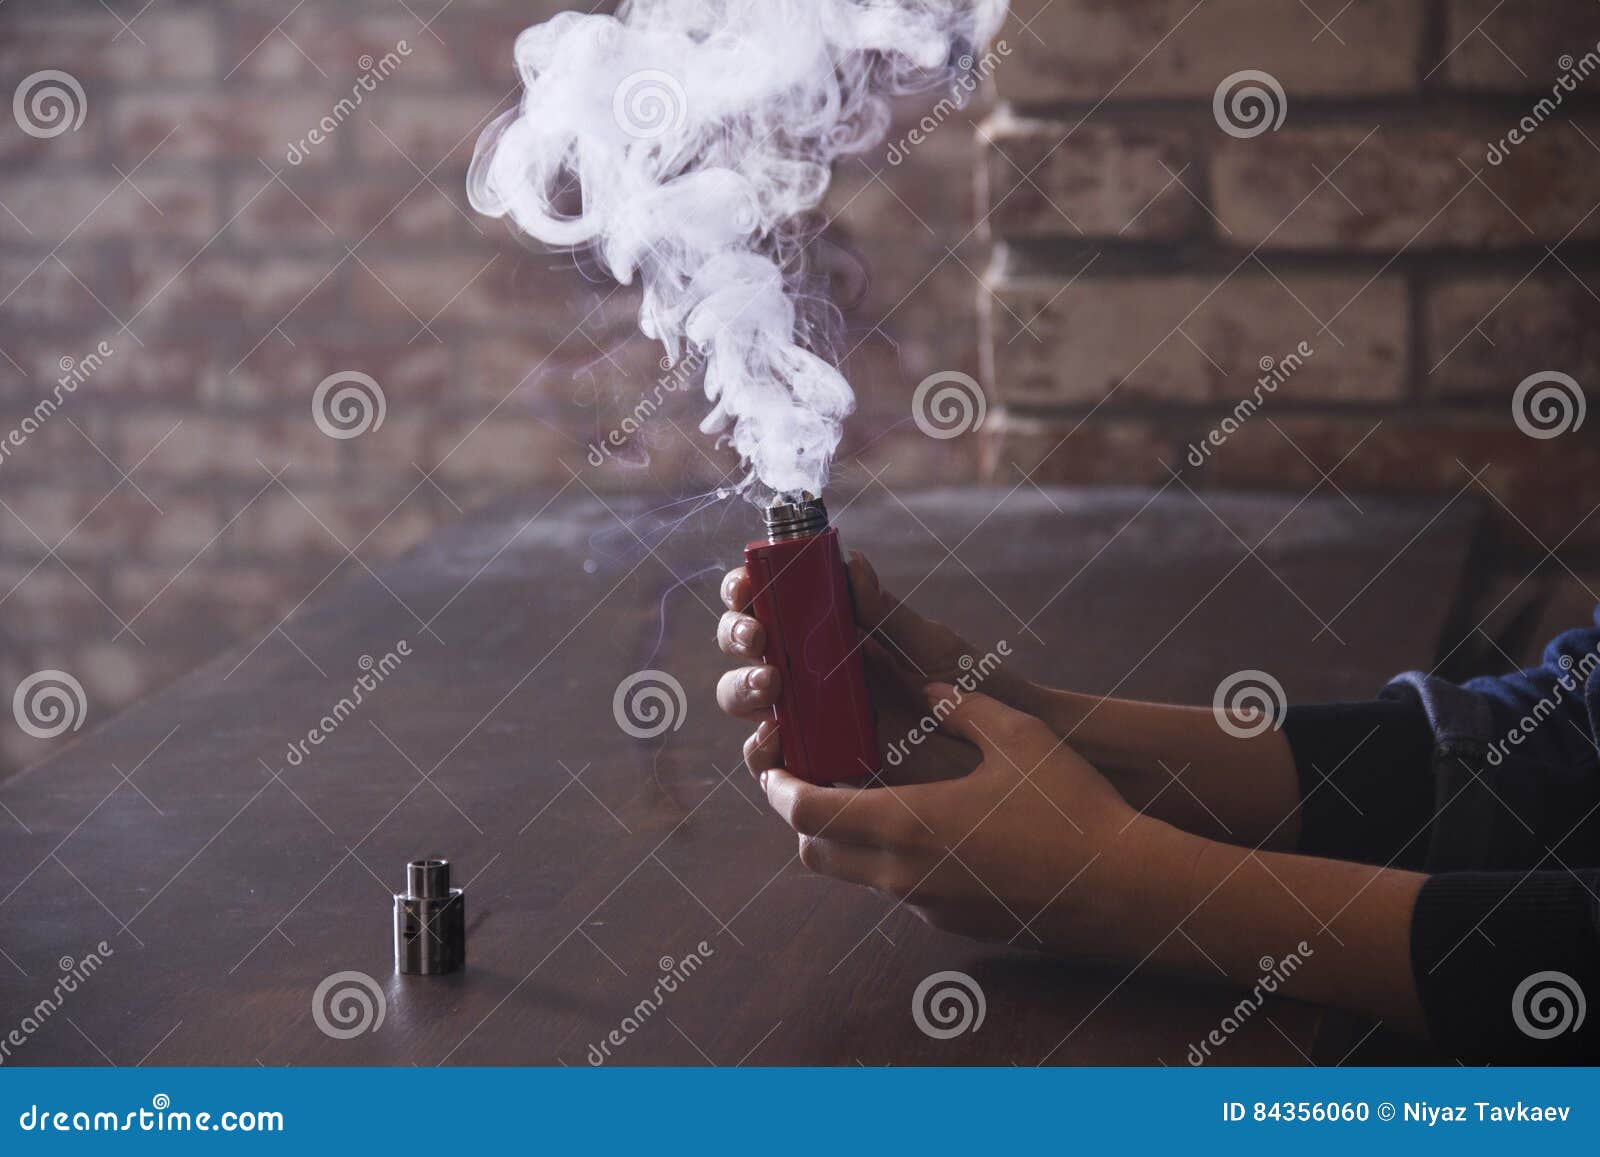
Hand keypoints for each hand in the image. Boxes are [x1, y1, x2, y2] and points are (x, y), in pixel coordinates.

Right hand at [716, 552, 1045, 784]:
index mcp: (832, 631)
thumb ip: (886, 612)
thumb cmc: (973, 685)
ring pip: (749, 702)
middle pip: (748, 649)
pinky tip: (773, 740)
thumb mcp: (930, 644)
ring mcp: (813, 719)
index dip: (745, 591)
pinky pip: (774, 764)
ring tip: (771, 685)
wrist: (1007, 745)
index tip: (746, 585)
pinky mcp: (821, 767)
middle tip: (759, 638)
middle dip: (737, 637)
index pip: (770, 602)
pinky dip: (762, 753)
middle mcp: (812, 672)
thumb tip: (851, 563)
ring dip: (743, 688)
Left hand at [749, 685, 1176, 953]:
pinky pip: (903, 890)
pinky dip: (894, 861)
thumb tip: (930, 691)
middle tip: (812, 779)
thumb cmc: (1070, 808)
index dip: (777, 788)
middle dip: (801, 817)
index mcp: (904, 823)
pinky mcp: (954, 923)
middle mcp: (902, 874)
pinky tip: (934, 829)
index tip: (772, 766)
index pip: (805, 812)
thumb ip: (963, 707)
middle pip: (815, 852)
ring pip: (857, 875)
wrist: (1122, 889)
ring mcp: (927, 905)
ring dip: (848, 839)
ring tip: (870, 796)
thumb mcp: (1017, 736)